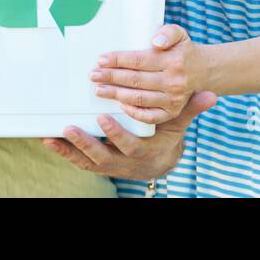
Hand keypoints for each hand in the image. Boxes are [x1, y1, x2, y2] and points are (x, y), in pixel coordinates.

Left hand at [42, 91, 217, 179]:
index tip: (104, 118)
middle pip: (102, 155)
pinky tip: (48, 140)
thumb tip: (210, 95)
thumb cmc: (165, 139)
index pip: (128, 145)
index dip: (116, 134)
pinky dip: (64, 152)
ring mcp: (108, 165)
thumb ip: (190, 111)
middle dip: (86, 143)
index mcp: (142, 152)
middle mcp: (123, 162)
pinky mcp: (97, 164)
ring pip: (87, 161)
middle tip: (71, 127)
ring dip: (70, 149)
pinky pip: (78, 160)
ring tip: (54, 136)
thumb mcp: (177, 126)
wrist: (157, 164)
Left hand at [91, 24, 206, 123]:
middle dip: (112, 77)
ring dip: (116, 94)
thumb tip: (156, 42)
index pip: (140, 60)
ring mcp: (174, 100)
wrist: (204, 72)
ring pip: (139, 98)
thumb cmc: (184, 51)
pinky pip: (150, 116)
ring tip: (99, 89)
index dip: (118, 60)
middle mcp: (174, 82)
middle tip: (94, 75)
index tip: (102, 59)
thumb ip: (168, 32)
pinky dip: (134, 112)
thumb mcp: (180, 34)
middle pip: (136, 80)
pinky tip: (120, 104)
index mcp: (174, 61)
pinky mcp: (172, 112)